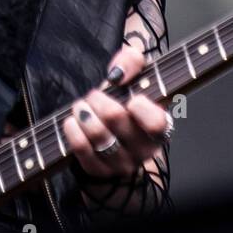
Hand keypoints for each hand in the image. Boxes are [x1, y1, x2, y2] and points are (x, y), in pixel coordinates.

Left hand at [61, 44, 172, 178]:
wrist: (116, 142)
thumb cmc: (128, 105)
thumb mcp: (136, 77)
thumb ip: (132, 61)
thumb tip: (117, 73)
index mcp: (160, 127)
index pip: (158, 123)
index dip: (142, 108)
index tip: (131, 98)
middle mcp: (144, 149)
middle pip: (116, 119)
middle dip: (99, 100)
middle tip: (94, 95)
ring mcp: (122, 163)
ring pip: (99, 136)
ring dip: (84, 114)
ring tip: (81, 106)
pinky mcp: (100, 171)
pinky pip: (83, 151)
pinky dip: (74, 131)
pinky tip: (72, 121)